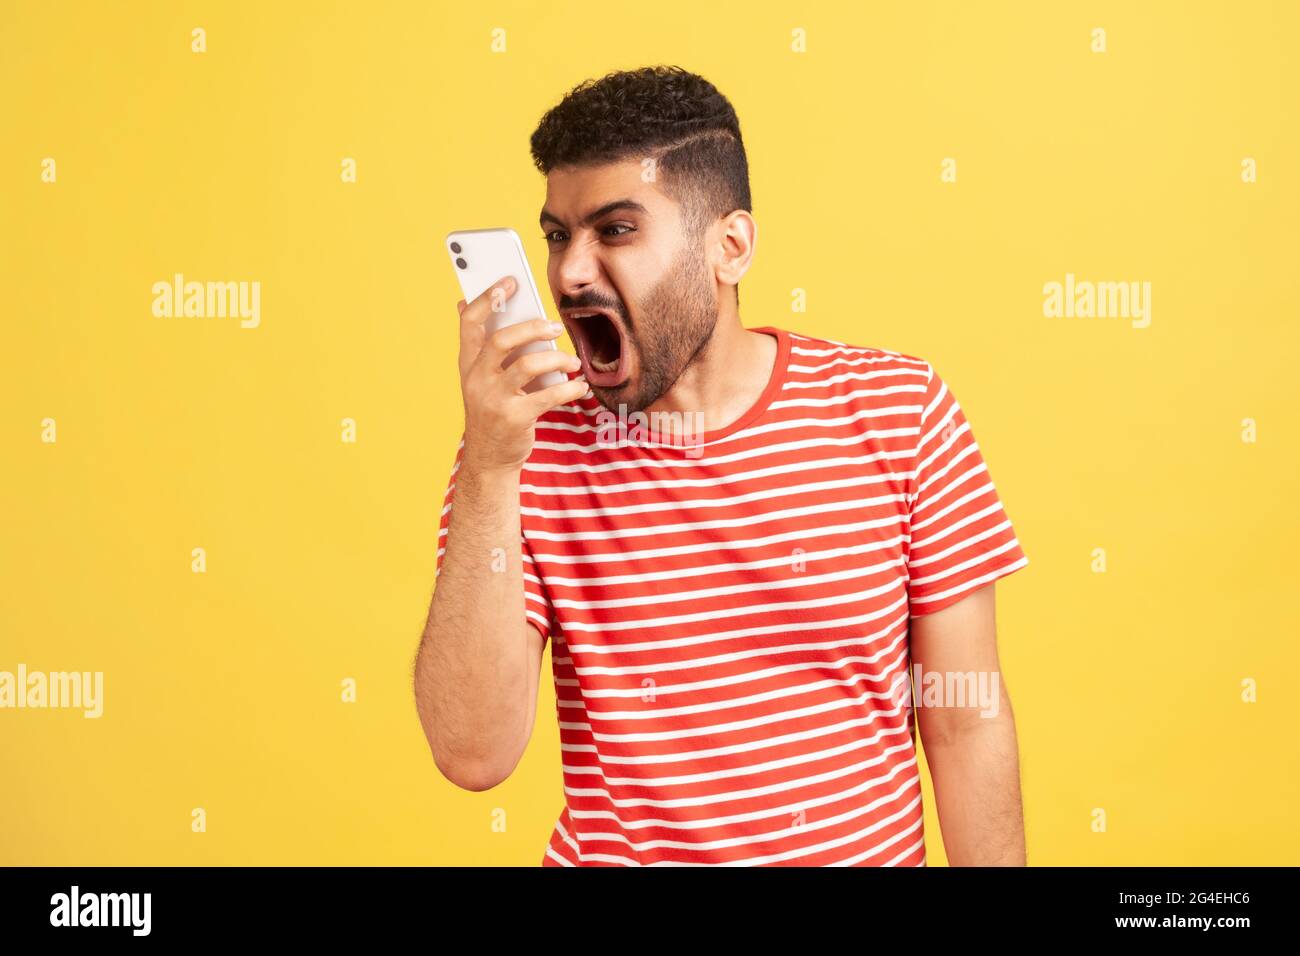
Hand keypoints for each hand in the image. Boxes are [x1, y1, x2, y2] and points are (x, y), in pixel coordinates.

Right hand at [456, 275, 586, 473]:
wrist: (489, 459)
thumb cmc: (493, 411)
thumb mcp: (481, 379)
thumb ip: (484, 348)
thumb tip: (469, 304)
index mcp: (467, 364)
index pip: (470, 322)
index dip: (488, 298)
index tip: (509, 280)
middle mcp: (476, 379)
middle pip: (501, 339)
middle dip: (532, 327)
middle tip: (555, 327)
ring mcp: (493, 400)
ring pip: (528, 365)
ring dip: (557, 359)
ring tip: (572, 362)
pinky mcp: (515, 418)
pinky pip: (548, 395)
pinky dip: (569, 388)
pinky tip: (579, 386)